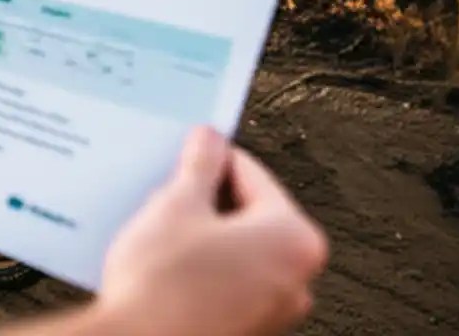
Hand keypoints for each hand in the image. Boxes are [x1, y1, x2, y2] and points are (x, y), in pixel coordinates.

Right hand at [97, 127, 327, 335]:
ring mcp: (273, 312)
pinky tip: (167, 265)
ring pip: (238, 250)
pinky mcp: (246, 331)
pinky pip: (229, 282)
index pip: (253, 175)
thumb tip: (209, 141)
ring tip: (162, 231)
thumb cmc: (163, 287)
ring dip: (204, 234)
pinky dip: (204, 268)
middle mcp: (297, 279)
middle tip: (168, 192)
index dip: (212, 157)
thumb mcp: (177, 204)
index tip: (189, 150)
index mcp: (294, 239)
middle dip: (208, 199)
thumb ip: (200, 164)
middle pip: (250, 214)